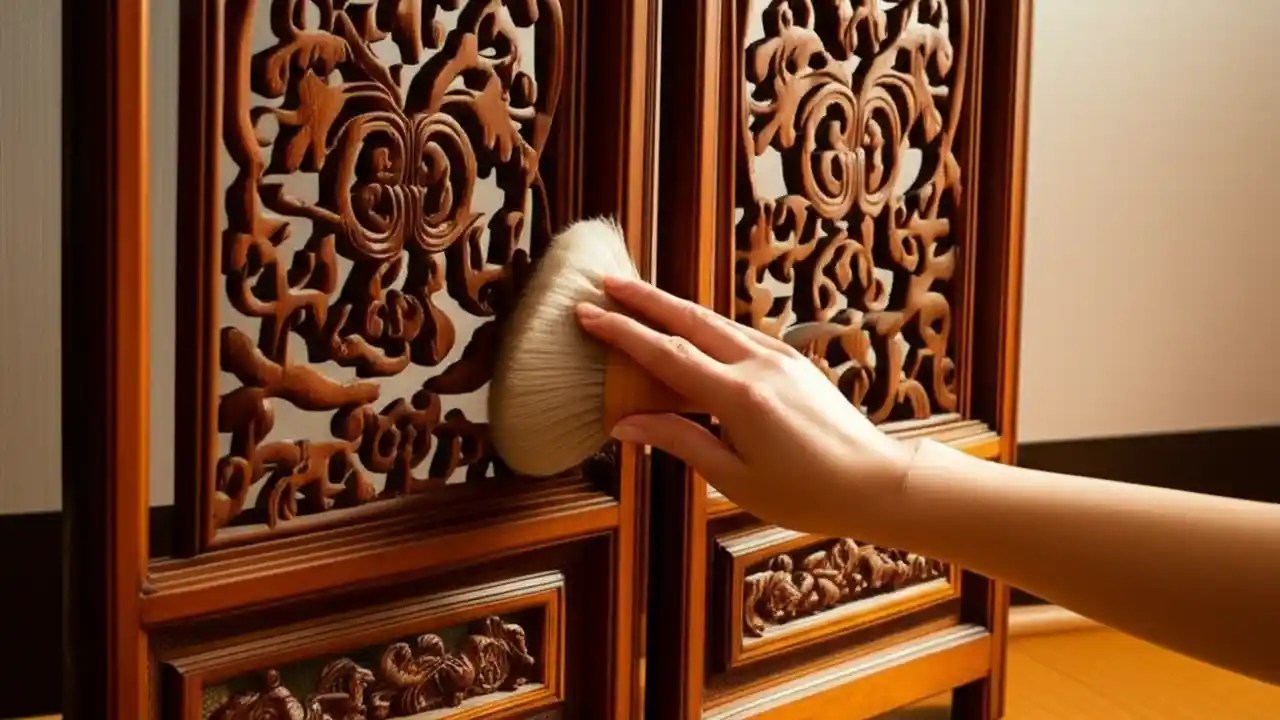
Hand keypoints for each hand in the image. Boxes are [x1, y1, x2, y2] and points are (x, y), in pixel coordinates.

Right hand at [575, 276, 913, 534]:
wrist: (876, 482)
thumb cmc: (807, 493)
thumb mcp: (734, 477)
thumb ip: (679, 440)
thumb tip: (625, 424)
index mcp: (739, 396)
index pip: (666, 354)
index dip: (622, 333)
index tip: (588, 314)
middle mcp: (758, 364)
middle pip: (689, 320)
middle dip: (644, 300)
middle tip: (606, 284)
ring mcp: (779, 357)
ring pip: (715, 321)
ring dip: (673, 307)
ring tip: (638, 298)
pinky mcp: (793, 361)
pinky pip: (738, 333)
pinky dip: (705, 324)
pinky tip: (690, 327)